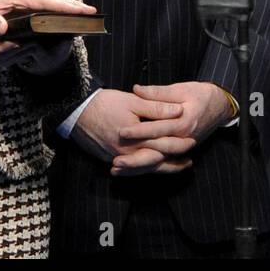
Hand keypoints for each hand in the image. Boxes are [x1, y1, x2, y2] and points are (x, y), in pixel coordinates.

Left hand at [0, 0, 94, 36]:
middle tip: (92, 12)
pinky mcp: (23, 10)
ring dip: (67, 10)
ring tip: (84, 16)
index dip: (65, 7)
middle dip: (73, 7)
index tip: (82, 10)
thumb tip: (4, 29)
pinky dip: (57, 14)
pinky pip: (44, 12)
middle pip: (54, 2)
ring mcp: (25, 4)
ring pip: (51, 6)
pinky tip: (64, 21)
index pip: (46, 2)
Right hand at [72, 89, 194, 175]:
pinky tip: (153, 166)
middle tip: (189, 161)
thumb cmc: (105, 104)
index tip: (192, 142)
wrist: (77, 112)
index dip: (179, 144)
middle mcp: (128, 153)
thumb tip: (178, 110)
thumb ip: (157, 107)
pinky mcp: (111, 159)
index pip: (163, 145)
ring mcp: (118, 158)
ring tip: (178, 167)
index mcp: (136, 138)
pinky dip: (145, 169)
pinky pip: (133, 169)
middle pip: (156, 162)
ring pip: (145, 169)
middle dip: (174, 162)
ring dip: (162, 168)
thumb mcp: (133, 101)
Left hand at [114, 82, 235, 170]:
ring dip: (140, 165)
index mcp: (184, 122)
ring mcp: (184, 146)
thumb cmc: (201, 94)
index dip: (139, 131)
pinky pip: (165, 161)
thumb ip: (158, 92)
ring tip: (120, 168)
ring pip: (160, 160)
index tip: (121, 131)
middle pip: (157, 150)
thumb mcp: (181, 89)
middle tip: (116, 159)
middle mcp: (184, 138)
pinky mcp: (183, 149)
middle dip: (136, 156)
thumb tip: (136, 89)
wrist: (221, 106)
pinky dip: (149, 166)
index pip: (157, 128)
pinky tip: (133, 169)